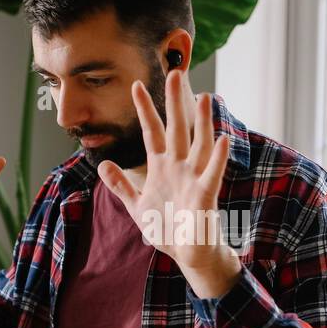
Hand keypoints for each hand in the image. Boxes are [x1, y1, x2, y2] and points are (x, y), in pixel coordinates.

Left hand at [97, 70, 241, 298]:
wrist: (189, 254)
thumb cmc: (168, 228)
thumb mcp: (137, 206)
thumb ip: (121, 185)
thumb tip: (103, 164)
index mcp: (161, 167)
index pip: (151, 131)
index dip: (144, 109)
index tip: (136, 85)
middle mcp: (179, 167)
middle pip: (176, 129)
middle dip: (175, 102)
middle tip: (175, 72)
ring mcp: (194, 179)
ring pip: (199, 144)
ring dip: (202, 122)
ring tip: (205, 97)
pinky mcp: (206, 196)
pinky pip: (213, 174)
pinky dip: (219, 158)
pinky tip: (223, 140)